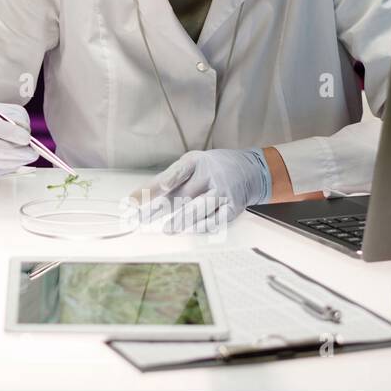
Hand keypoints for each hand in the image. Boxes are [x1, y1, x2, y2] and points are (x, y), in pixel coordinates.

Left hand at [127, 148, 271, 232]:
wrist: (249, 171)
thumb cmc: (211, 169)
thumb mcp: (191, 164)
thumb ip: (169, 179)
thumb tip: (140, 196)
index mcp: (197, 162)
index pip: (179, 171)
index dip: (166, 180)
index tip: (156, 189)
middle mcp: (211, 175)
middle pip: (184, 194)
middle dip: (161, 208)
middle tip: (141, 218)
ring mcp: (223, 192)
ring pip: (200, 209)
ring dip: (181, 221)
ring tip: (167, 229)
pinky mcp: (233, 207)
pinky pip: (215, 220)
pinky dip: (201, 226)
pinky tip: (189, 229)